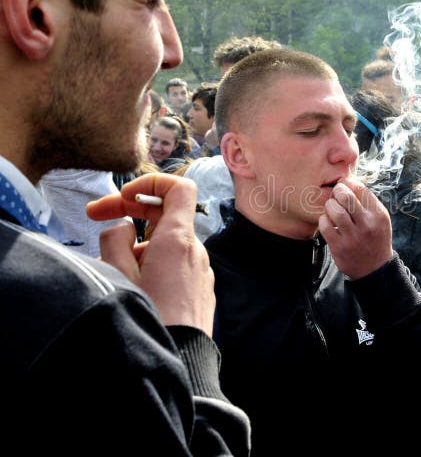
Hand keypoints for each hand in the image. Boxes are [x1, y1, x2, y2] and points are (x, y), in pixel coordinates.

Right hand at [85, 174, 214, 334]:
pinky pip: (175, 267)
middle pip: (167, 214)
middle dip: (130, 212)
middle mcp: (196, 251)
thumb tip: (121, 226)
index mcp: (179, 240)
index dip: (150, 183)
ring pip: (166, 245)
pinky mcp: (200, 292)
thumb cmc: (151, 320)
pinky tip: (133, 290)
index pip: (179, 188)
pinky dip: (152, 266)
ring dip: (136, 247)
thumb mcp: (119, 275)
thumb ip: (114, 240)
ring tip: (110, 270)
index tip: (122, 198)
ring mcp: (201, 272)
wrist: (180, 363)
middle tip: (94, 217)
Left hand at [318, 176, 392, 277]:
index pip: (360, 189)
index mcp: (378, 215)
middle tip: (336, 194)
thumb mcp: (380, 219)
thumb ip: (368, 202)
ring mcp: (353, 237)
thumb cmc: (375, 238)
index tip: (344, 185)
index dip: (348, 182)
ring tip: (332, 208)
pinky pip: (325, 225)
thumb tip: (348, 181)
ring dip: (330, 205)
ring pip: (334, 210)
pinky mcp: (339, 247)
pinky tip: (328, 222)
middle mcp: (367, 225)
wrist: (375, 269)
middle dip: (337, 191)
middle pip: (346, 196)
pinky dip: (323, 220)